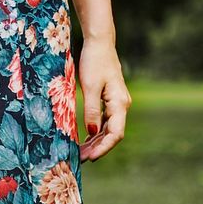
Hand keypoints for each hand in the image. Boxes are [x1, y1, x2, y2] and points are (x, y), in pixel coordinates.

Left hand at [77, 40, 130, 161]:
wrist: (99, 44)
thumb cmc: (94, 62)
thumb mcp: (90, 86)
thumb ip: (92, 110)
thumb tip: (93, 132)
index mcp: (119, 103)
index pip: (115, 133)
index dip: (104, 147)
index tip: (91, 158)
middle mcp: (122, 105)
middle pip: (112, 134)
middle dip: (98, 148)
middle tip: (80, 159)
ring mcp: (116, 103)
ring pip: (108, 129)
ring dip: (96, 141)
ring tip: (80, 153)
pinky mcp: (110, 100)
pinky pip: (104, 121)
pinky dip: (95, 132)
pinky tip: (85, 139)